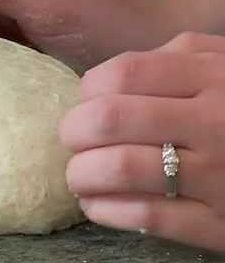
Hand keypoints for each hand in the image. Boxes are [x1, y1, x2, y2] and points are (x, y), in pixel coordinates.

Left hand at [60, 32, 224, 250]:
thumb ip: (178, 59)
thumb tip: (107, 78)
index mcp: (213, 78)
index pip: (124, 74)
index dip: (88, 91)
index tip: (84, 105)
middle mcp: (215, 124)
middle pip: (111, 119)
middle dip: (74, 132)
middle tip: (73, 141)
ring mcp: (219, 176)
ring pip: (122, 168)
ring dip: (82, 174)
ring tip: (79, 175)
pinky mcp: (221, 224)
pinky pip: (148, 216)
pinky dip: (107, 210)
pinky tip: (97, 205)